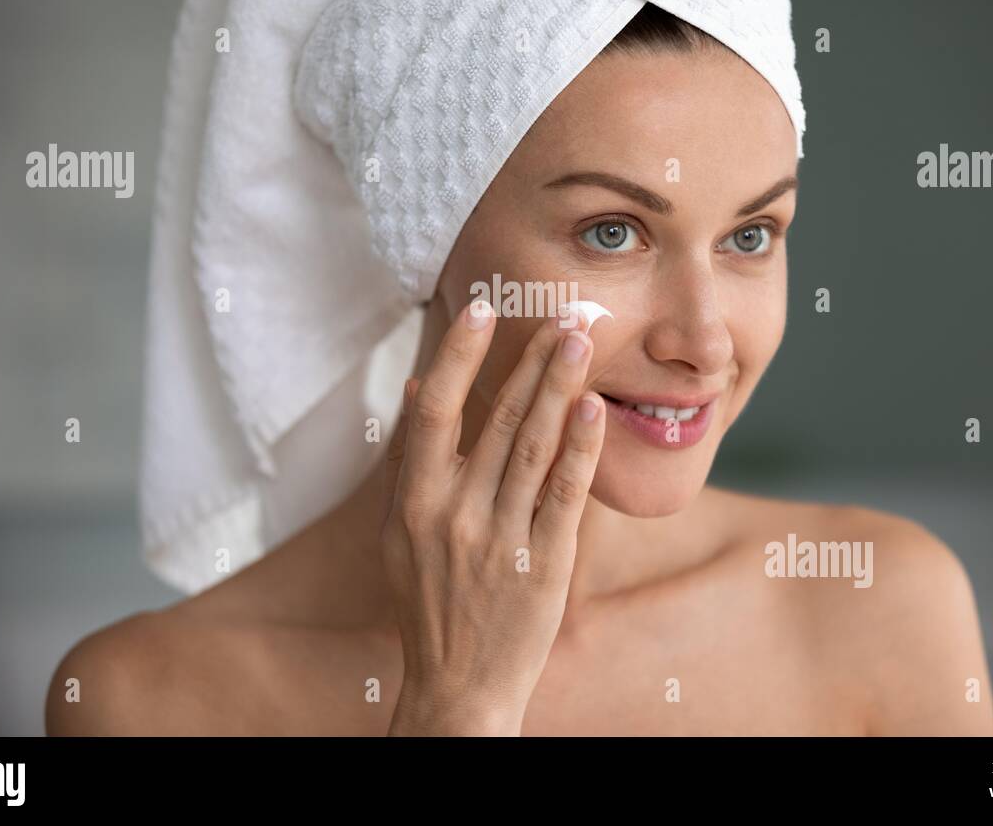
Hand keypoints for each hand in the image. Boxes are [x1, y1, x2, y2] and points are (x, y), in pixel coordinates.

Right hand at [382, 300, 605, 735]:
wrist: (458, 685)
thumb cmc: (428, 600)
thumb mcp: (398, 531)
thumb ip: (410, 460)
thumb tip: (418, 387)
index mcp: (413, 502)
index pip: (436, 411)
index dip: (457, 355)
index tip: (481, 307)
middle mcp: (454, 514)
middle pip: (498, 418)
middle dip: (532, 358)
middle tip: (564, 311)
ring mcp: (501, 538)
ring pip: (535, 446)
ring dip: (560, 387)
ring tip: (581, 339)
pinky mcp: (544, 563)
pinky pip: (565, 494)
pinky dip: (580, 448)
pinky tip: (594, 408)